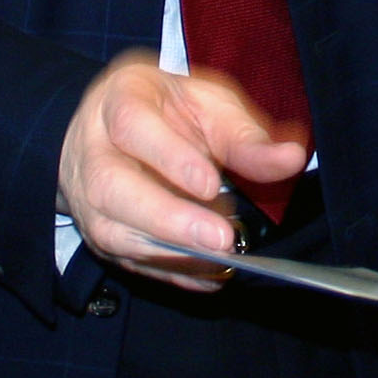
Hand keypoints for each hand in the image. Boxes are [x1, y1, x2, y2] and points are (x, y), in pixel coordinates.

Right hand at [57, 51, 308, 290]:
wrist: (119, 125)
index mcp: (118, 101)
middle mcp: (92, 151)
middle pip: (112, 188)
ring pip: (112, 232)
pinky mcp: (98, 234)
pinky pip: (128, 260)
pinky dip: (171, 272)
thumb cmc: (169, 110)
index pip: (132, 127)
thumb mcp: (209, 105)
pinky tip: (209, 275)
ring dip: (169, 252)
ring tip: (221, 259)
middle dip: (167, 218)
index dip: (169, 157)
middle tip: (221, 239)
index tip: (211, 183)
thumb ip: (247, 135)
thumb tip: (292, 158)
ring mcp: (86, 197)